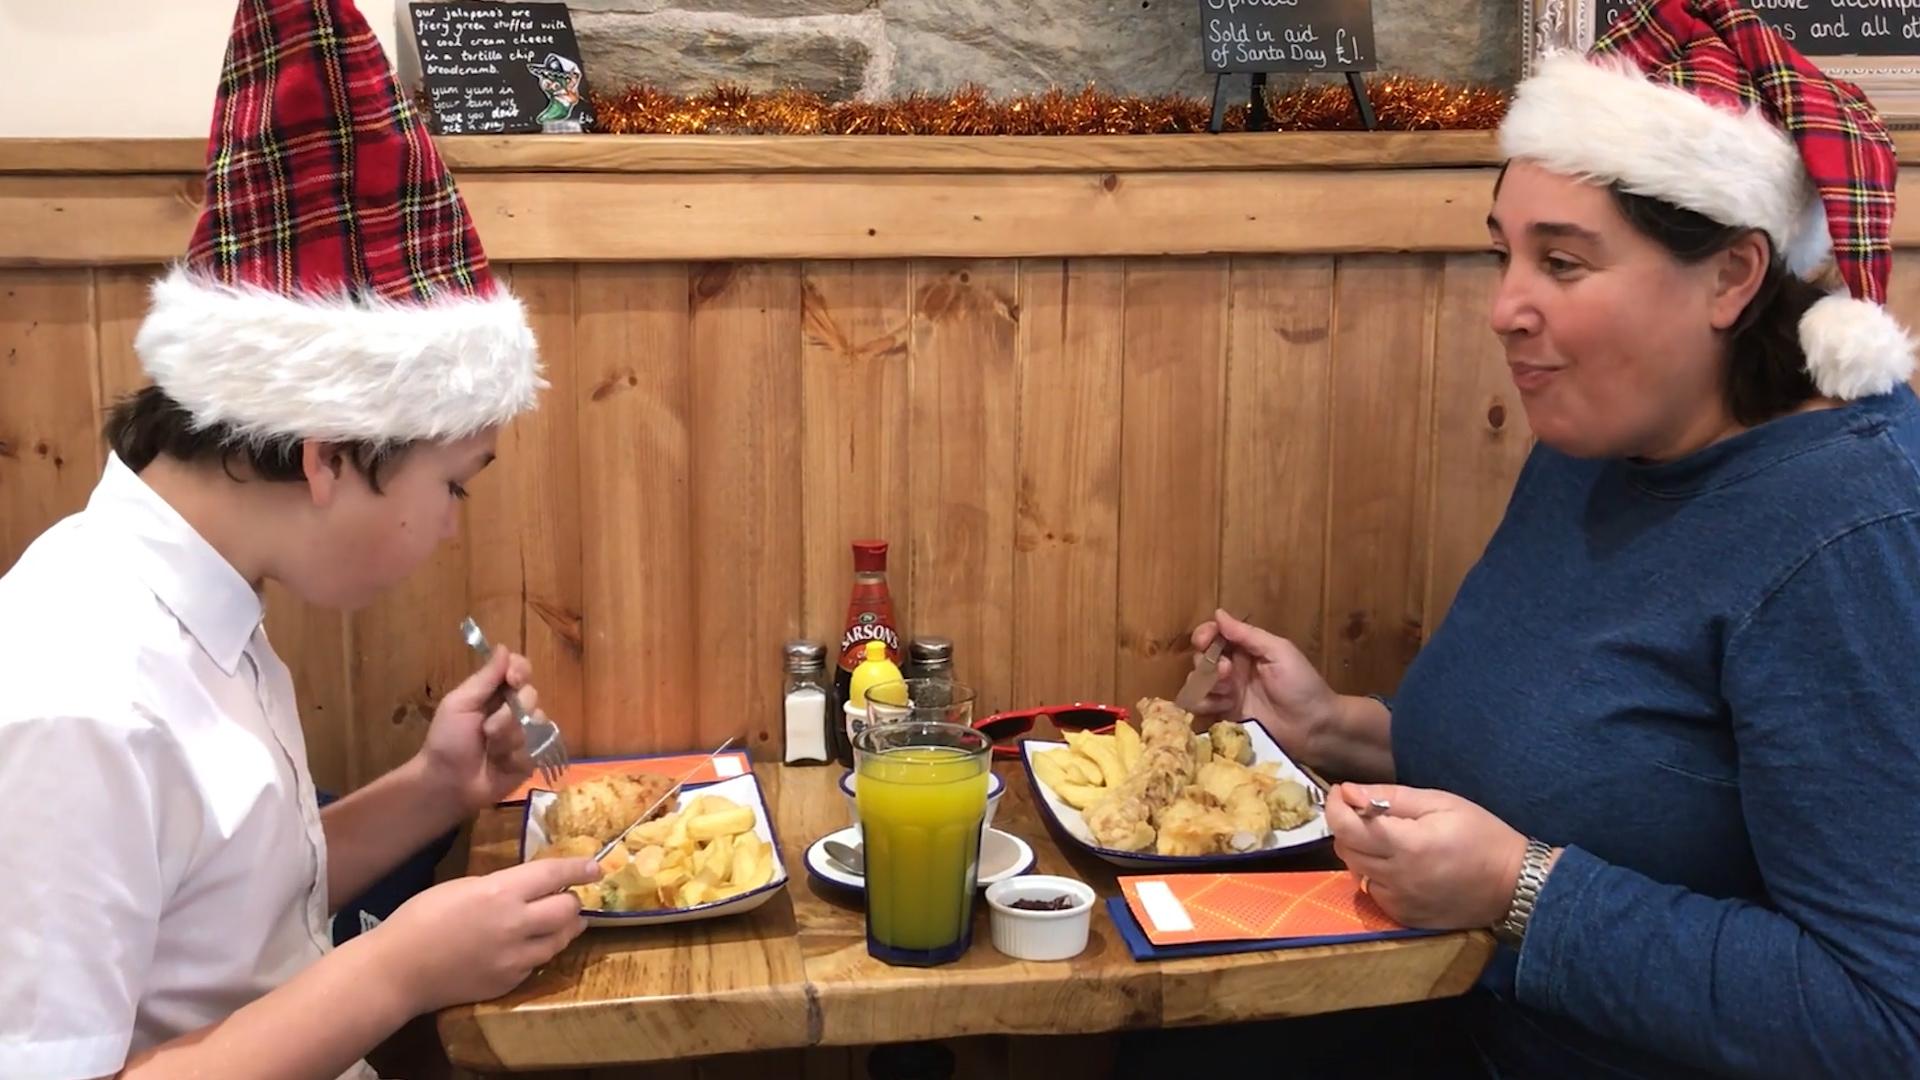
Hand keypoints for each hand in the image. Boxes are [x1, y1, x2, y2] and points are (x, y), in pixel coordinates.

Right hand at [369, 857, 600, 1012]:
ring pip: (560, 941)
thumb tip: (529, 886)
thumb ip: (500, 886)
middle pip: (567, 910)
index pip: (554, 876)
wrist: (398, 970)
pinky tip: (530, 945)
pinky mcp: (509, 982)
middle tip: (567, 897)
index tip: (595, 867)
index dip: (579, 869)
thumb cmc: (420, 918)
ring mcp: (515, 958)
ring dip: (564, 928)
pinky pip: (537, 962)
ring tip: (559, 921)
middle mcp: (516, 925)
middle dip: (572, 901)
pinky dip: (539, 950)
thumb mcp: (462, 886)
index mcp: (501, 893)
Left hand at [418, 644, 542, 813]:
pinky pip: (538, 747)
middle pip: (532, 694)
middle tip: (487, 729)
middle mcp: (514, 708)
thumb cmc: (448, 740)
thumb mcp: (460, 704)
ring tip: (491, 750)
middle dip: (509, 714)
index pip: (520, 668)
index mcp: (495, 692)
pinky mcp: (533, 756)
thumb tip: (503, 648)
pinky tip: (501, 763)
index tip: (513, 679)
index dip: (521, 670)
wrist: (449, 783)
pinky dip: (517, 755)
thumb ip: (485, 678)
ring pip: (536, 722)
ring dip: (509, 737)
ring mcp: (526, 733)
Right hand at [1190, 609, 1339, 756]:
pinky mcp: (1226, 715)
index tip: (1203, 640)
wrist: (1313, 727)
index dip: (1205, 635)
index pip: (1216, 635)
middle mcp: (1234, 668)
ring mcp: (1229, 693)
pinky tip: (1222, 706)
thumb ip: (1248, 635)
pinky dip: (1204, 703)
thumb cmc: (1301, 685)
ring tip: (1227, 693)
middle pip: (1203, 658)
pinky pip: (1202, 705)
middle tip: (1226, 672)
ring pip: (1199, 681)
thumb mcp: (1279, 652)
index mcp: (1247, 649)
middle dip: (1207, 662)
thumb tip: (1218, 613)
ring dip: (1206, 683)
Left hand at [1326, 782, 1528, 929]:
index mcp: (1406, 846)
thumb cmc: (1481, 834)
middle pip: (1344, 849)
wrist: (1513, 884)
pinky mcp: (1404, 917)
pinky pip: (1372, 891)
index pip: (1345, 827)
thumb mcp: (1440, 802)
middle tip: (1366, 812)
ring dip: (1359, 851)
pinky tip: (1397, 864)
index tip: (1342, 792)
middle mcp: (1396, 878)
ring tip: (1385, 838)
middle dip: (1347, 825)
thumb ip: (1390, 797)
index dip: (1335, 806)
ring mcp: (1399, 903)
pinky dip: (1374, 874)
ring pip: (1355, 871)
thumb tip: (1349, 792)